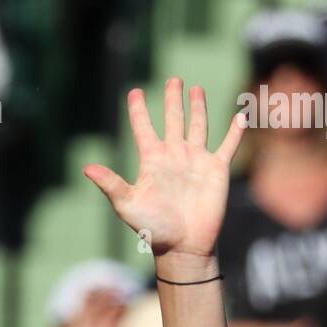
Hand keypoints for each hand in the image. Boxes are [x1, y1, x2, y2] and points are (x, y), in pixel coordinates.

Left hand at [84, 80, 243, 261]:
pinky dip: (234, 132)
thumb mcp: (127, 205)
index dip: (138, 110)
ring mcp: (196, 161)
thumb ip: (110, 184)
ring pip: (198, 126)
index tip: (134, 91)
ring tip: (195, 89)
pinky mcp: (216, 170)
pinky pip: (228, 146)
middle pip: (173, 119)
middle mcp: (174, 156)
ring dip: (198, 108)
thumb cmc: (153, 229)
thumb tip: (86, 169)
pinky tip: (241, 116)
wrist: (183, 246)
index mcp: (153, 161)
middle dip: (172, 99)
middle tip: (173, 80)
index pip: (143, 128)